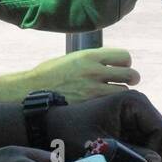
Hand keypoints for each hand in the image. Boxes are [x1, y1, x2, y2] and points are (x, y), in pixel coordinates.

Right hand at [26, 47, 140, 101]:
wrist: (30, 90)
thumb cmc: (50, 75)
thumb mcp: (72, 59)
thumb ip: (92, 60)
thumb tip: (111, 64)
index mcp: (89, 56)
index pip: (124, 56)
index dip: (125, 62)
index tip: (121, 67)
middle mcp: (93, 71)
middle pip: (129, 73)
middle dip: (131, 78)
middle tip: (127, 82)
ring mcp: (92, 89)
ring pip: (124, 91)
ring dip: (121, 93)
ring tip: (113, 95)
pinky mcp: (89, 105)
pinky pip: (111, 104)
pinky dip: (113, 105)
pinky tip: (106, 105)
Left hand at [48, 90, 161, 161]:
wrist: (55, 127)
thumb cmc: (72, 132)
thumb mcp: (99, 146)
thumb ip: (128, 153)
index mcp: (134, 103)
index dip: (155, 154)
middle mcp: (141, 106)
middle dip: (153, 159)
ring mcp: (139, 117)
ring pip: (158, 145)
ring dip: (148, 161)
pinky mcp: (134, 128)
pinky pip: (149, 146)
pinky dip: (141, 159)